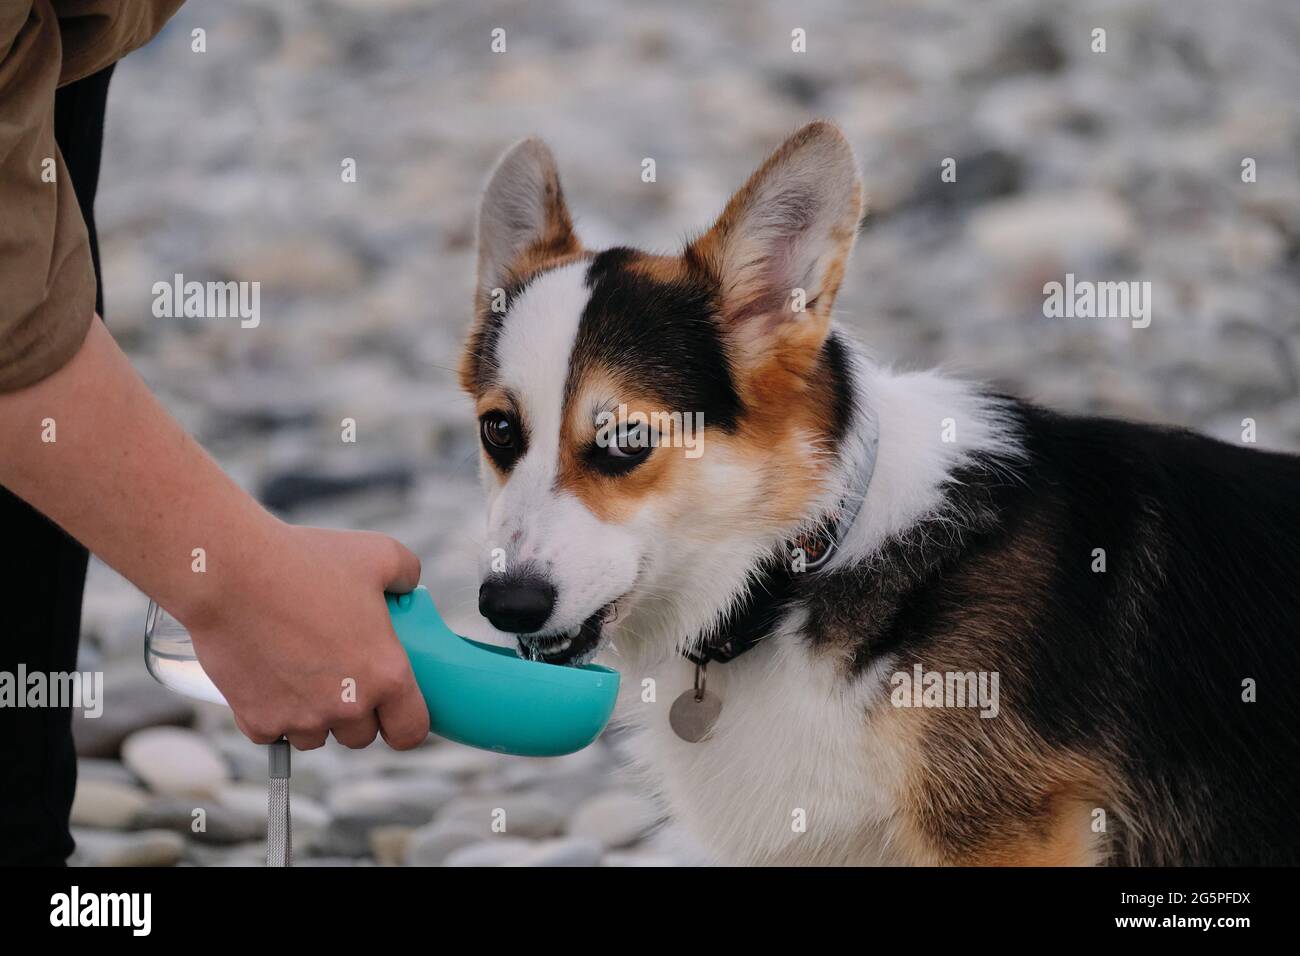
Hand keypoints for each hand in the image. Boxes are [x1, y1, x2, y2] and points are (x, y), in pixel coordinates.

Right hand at [182, 522, 430, 750]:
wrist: (229, 572)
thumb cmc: (305, 560)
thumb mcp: (378, 554)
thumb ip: (406, 575)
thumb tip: (408, 587)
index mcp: (386, 673)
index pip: (410, 731)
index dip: (405, 722)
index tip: (394, 710)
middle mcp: (347, 705)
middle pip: (361, 736)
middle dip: (355, 712)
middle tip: (342, 675)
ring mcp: (301, 718)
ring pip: (316, 736)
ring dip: (314, 715)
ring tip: (302, 670)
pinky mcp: (258, 722)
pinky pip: (274, 731)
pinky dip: (272, 711)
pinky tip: (269, 675)